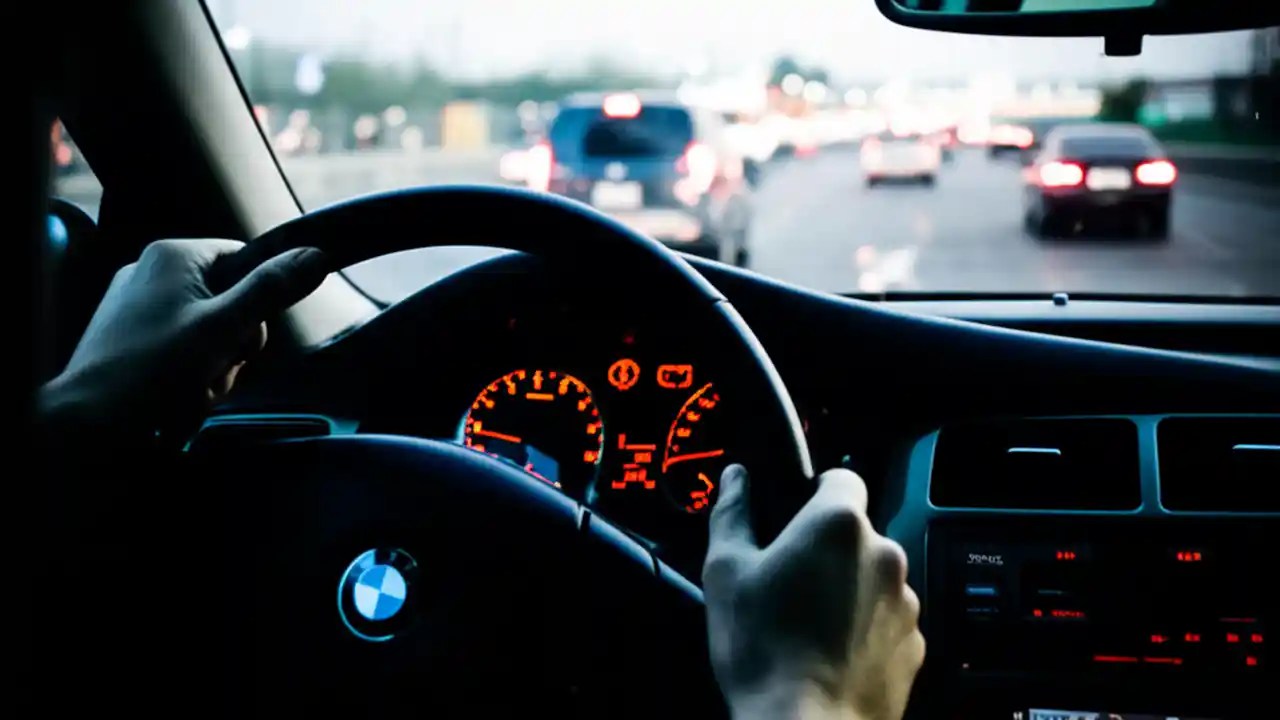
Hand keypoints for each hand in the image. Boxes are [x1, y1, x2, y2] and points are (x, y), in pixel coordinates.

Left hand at [39, 239, 329, 436]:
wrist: (87, 422)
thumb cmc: (152, 371)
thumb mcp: (223, 329)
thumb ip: (270, 291)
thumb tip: (315, 254)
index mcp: (174, 256)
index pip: (245, 260)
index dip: (258, 302)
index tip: (243, 336)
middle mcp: (153, 272)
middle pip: (231, 302)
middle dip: (233, 345)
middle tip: (214, 369)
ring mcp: (138, 305)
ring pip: (210, 331)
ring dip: (214, 367)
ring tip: (191, 388)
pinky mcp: (130, 336)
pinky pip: (182, 348)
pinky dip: (188, 375)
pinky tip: (176, 395)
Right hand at [704, 466, 924, 719]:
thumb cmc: (763, 649)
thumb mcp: (726, 572)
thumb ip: (732, 512)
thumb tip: (736, 479)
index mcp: (838, 524)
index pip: (842, 477)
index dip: (817, 491)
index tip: (794, 518)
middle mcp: (884, 554)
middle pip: (856, 533)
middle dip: (826, 550)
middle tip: (787, 582)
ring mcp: (906, 602)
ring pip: (873, 578)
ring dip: (848, 590)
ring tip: (807, 625)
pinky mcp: (914, 644)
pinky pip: (886, 620)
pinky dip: (863, 628)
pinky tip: (830, 652)